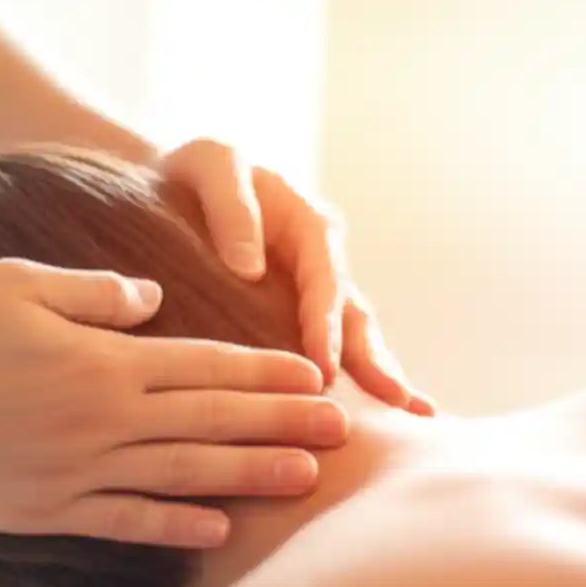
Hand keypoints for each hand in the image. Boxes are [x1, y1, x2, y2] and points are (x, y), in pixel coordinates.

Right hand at [0, 258, 345, 547]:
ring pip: (182, 474)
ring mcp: (76, 470)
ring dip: (248, 475)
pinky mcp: (44, 509)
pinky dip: (172, 527)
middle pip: (210, 420)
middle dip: (281, 422)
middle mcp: (102, 419)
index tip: (312, 374)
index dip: (263, 370)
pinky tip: (214, 528)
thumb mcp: (17, 281)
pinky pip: (122, 521)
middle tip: (341, 429)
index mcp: (102, 359)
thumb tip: (153, 299)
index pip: (204, 365)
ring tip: (304, 478)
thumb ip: (94, 292)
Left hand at [159, 139, 434, 414]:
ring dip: (378, 379)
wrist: (175, 183)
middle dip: (377, 362)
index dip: (327, 326)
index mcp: (309, 224)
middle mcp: (324, 262)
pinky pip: (332, 350)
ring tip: (410, 421)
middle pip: (355, 317)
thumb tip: (252, 269)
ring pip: (354, 340)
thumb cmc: (195, 172)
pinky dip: (355, 383)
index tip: (326, 369)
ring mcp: (317, 292)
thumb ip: (233, 206)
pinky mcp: (301, 317)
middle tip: (399, 407)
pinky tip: (376, 420)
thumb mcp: (212, 165)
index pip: (325, 281)